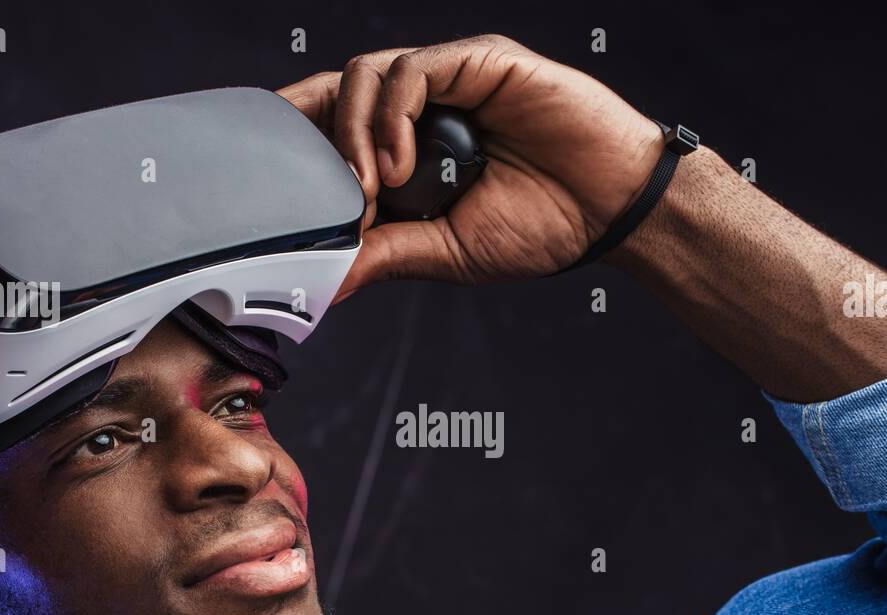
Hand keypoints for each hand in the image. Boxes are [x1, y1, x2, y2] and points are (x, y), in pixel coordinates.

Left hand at [277, 34, 664, 298]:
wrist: (611, 211)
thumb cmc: (543, 226)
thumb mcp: (446, 251)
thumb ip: (384, 254)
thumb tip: (326, 280)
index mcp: (410, 148)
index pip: (334, 133)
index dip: (297, 152)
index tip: (274, 198)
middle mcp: (422, 109)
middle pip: (335, 95)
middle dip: (306, 134)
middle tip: (302, 191)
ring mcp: (449, 81)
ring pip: (364, 76)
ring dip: (353, 134)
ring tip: (370, 190)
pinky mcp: (479, 62)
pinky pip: (412, 69)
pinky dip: (392, 116)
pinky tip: (401, 167)